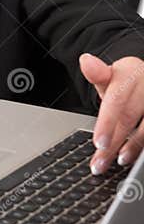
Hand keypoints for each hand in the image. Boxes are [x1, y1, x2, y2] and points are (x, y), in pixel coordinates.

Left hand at [79, 52, 143, 173]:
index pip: (116, 100)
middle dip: (113, 142)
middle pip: (129, 118)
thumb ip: (98, 73)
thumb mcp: (110, 74)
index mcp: (130, 74)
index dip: (107, 123)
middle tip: (100, 163)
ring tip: (118, 160)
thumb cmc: (125, 81)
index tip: (98, 143)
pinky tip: (132, 156)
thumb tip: (85, 61)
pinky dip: (141, 145)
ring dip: (132, 147)